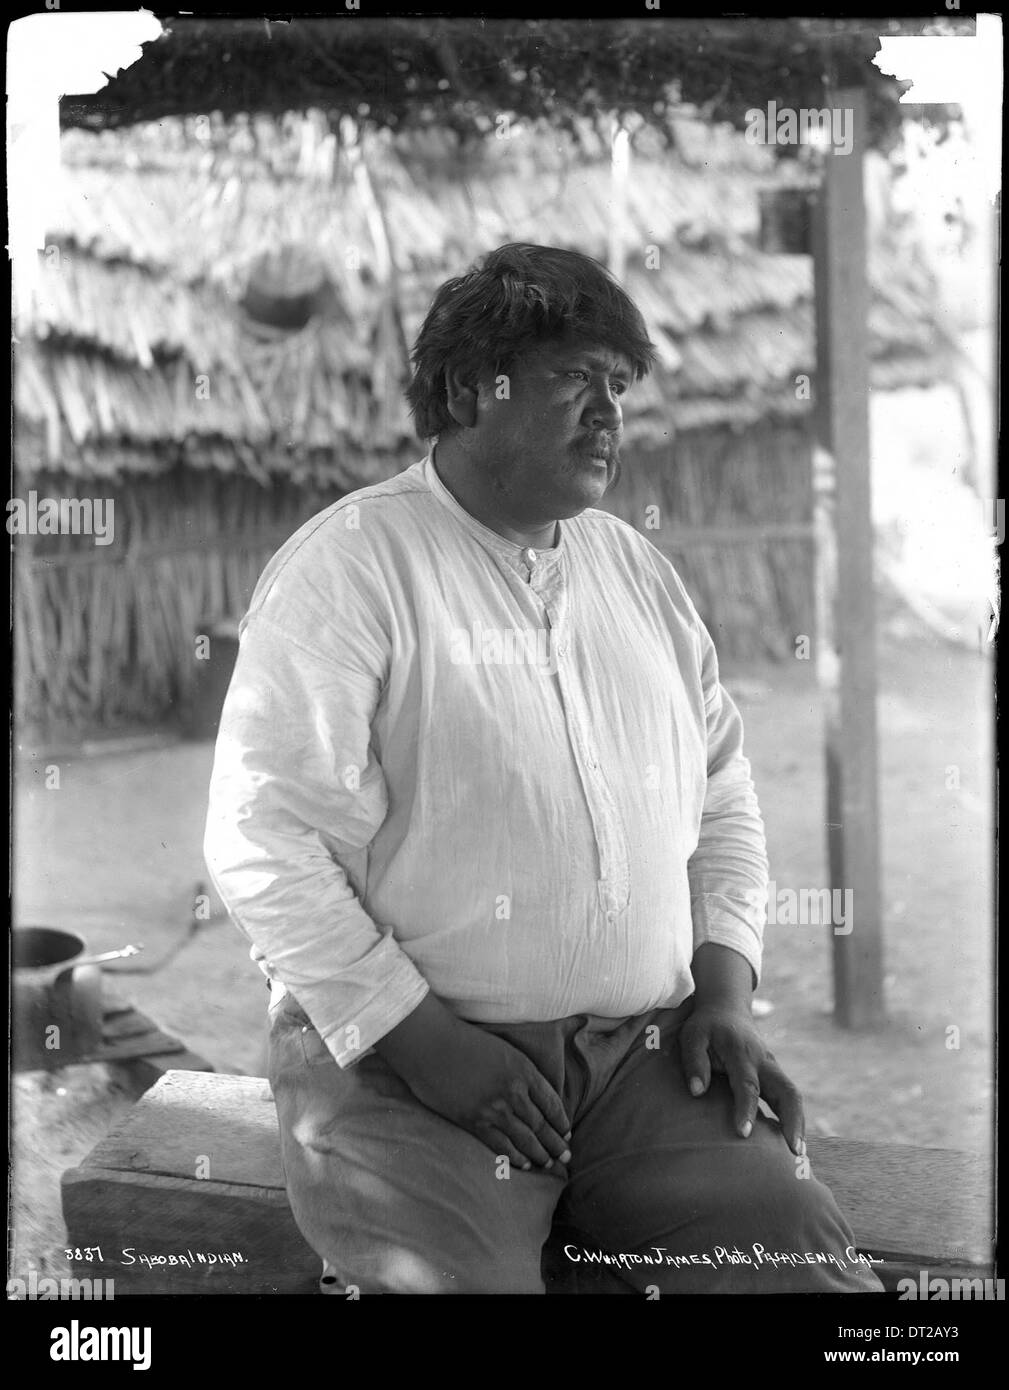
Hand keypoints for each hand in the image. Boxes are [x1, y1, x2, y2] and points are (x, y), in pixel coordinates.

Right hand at [374, 995, 571, 1171]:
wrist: (432, 1045)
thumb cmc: (466, 1042)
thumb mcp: (504, 1050)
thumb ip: (521, 1073)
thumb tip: (535, 1097)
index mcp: (524, 1070)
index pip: (552, 1102)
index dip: (561, 1122)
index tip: (567, 1133)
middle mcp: (513, 1091)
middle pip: (541, 1124)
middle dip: (556, 1143)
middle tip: (566, 1157)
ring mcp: (494, 1108)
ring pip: (525, 1138)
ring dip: (540, 1154)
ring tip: (548, 1163)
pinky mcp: (474, 1121)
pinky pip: (500, 1145)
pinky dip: (515, 1156)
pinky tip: (524, 1164)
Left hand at [679, 1000, 805, 1154]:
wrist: (727, 1007)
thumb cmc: (706, 1026)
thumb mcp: (692, 1036)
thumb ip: (694, 1062)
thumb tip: (696, 1092)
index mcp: (741, 1052)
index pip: (747, 1084)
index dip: (746, 1109)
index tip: (744, 1134)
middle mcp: (763, 1061)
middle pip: (787, 1091)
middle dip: (793, 1121)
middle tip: (795, 1152)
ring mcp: (772, 1067)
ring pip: (792, 1095)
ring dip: (798, 1124)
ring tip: (798, 1155)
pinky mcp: (774, 1074)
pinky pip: (788, 1096)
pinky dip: (793, 1119)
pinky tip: (791, 1142)